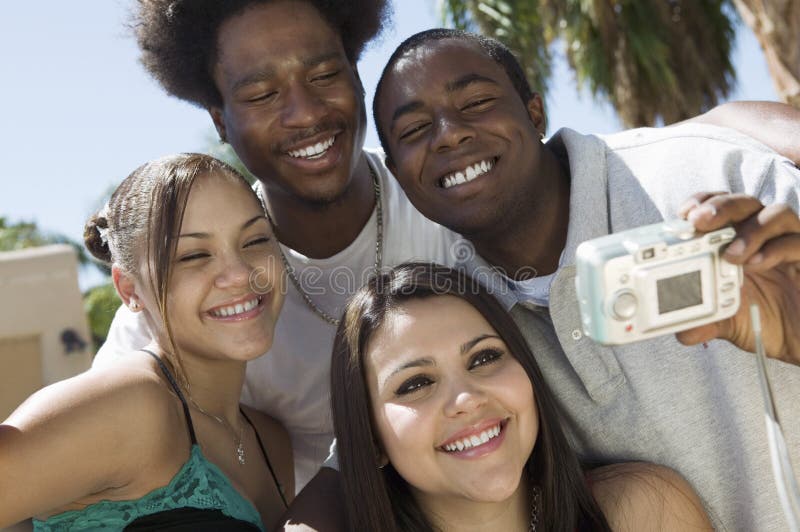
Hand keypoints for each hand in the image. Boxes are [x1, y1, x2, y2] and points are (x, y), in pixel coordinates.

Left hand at [676, 192, 799, 364]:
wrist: (799, 341)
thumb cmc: (766, 322)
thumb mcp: (729, 324)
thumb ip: (704, 322)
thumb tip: (682, 332)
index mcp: (737, 244)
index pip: (721, 208)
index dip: (703, 203)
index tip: (684, 214)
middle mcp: (763, 239)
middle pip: (745, 203)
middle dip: (720, 206)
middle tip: (699, 221)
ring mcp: (789, 247)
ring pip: (776, 214)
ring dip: (750, 229)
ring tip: (731, 255)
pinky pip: (799, 242)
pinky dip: (776, 248)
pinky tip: (757, 263)